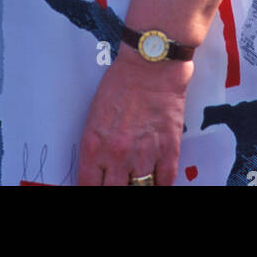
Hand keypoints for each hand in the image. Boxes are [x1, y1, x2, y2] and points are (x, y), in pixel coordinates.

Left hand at [76, 47, 192, 184]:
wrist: (151, 64)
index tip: (98, 187)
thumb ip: (96, 145)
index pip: (88, 186)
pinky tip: (156, 178)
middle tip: (120, 181)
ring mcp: (144, 155)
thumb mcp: (95, 114)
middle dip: (116, 189)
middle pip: (114, 193)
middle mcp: (117, 155)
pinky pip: (165, 182)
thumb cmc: (121, 82)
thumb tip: (99, 168)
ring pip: (141, 190)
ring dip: (139, 185)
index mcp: (94, 145)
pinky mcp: (169, 150)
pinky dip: (160, 183)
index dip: (93, 190)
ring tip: (137, 178)